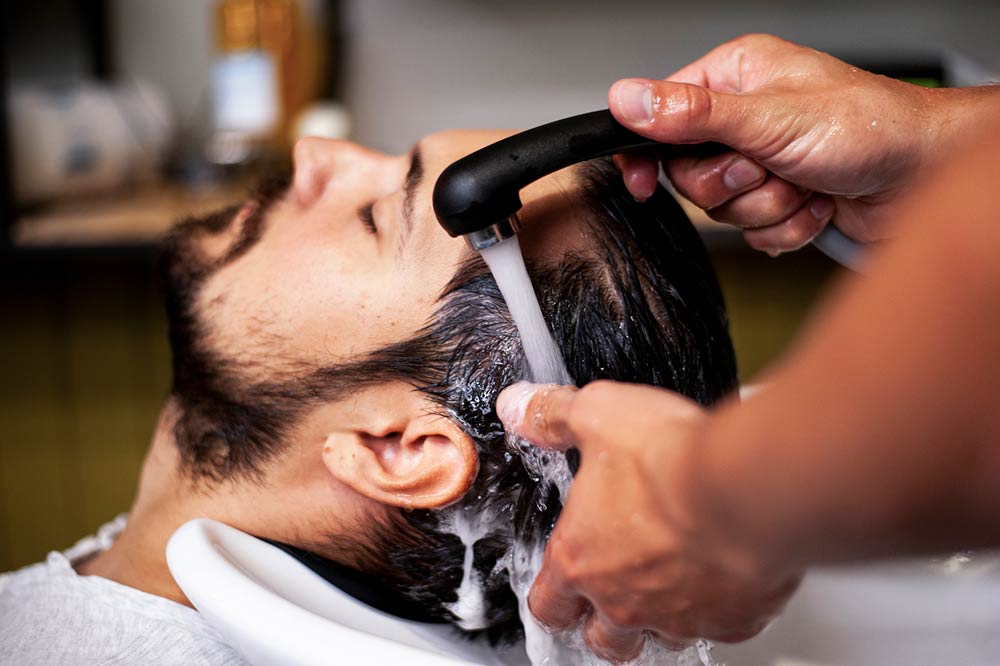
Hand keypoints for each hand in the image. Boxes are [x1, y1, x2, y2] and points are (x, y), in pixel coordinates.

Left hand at [497, 380, 799, 661]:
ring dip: (661, 615)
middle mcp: (624, 599)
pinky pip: (719, 628)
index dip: (550, 597)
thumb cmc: (671, 459)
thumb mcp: (595, 415)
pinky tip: (723, 576)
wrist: (743, 485)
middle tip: (613, 595)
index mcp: (580, 557)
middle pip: (601, 640)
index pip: (547, 604)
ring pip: (661, 638)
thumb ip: (552, 415)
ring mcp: (678, 615)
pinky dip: (717, 608)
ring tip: (670, 581)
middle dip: (602, 623)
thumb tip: (518, 406)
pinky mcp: (732, 618)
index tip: (559, 585)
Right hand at [609, 34, 948, 253]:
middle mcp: (745, 118)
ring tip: (804, 182)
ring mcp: (763, 161)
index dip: (649, 152)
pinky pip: (753, 232)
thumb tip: (627, 99)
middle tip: (768, 166)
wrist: (925, 175)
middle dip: (734, 184)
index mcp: (735, 78)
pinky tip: (816, 203)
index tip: (642, 182)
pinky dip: (786, 226)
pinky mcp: (780, 197)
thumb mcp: (770, 118)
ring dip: (767, 206)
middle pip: (689, 174)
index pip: (663, 116)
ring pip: (722, 209)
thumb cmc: (870, 126)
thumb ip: (693, 115)